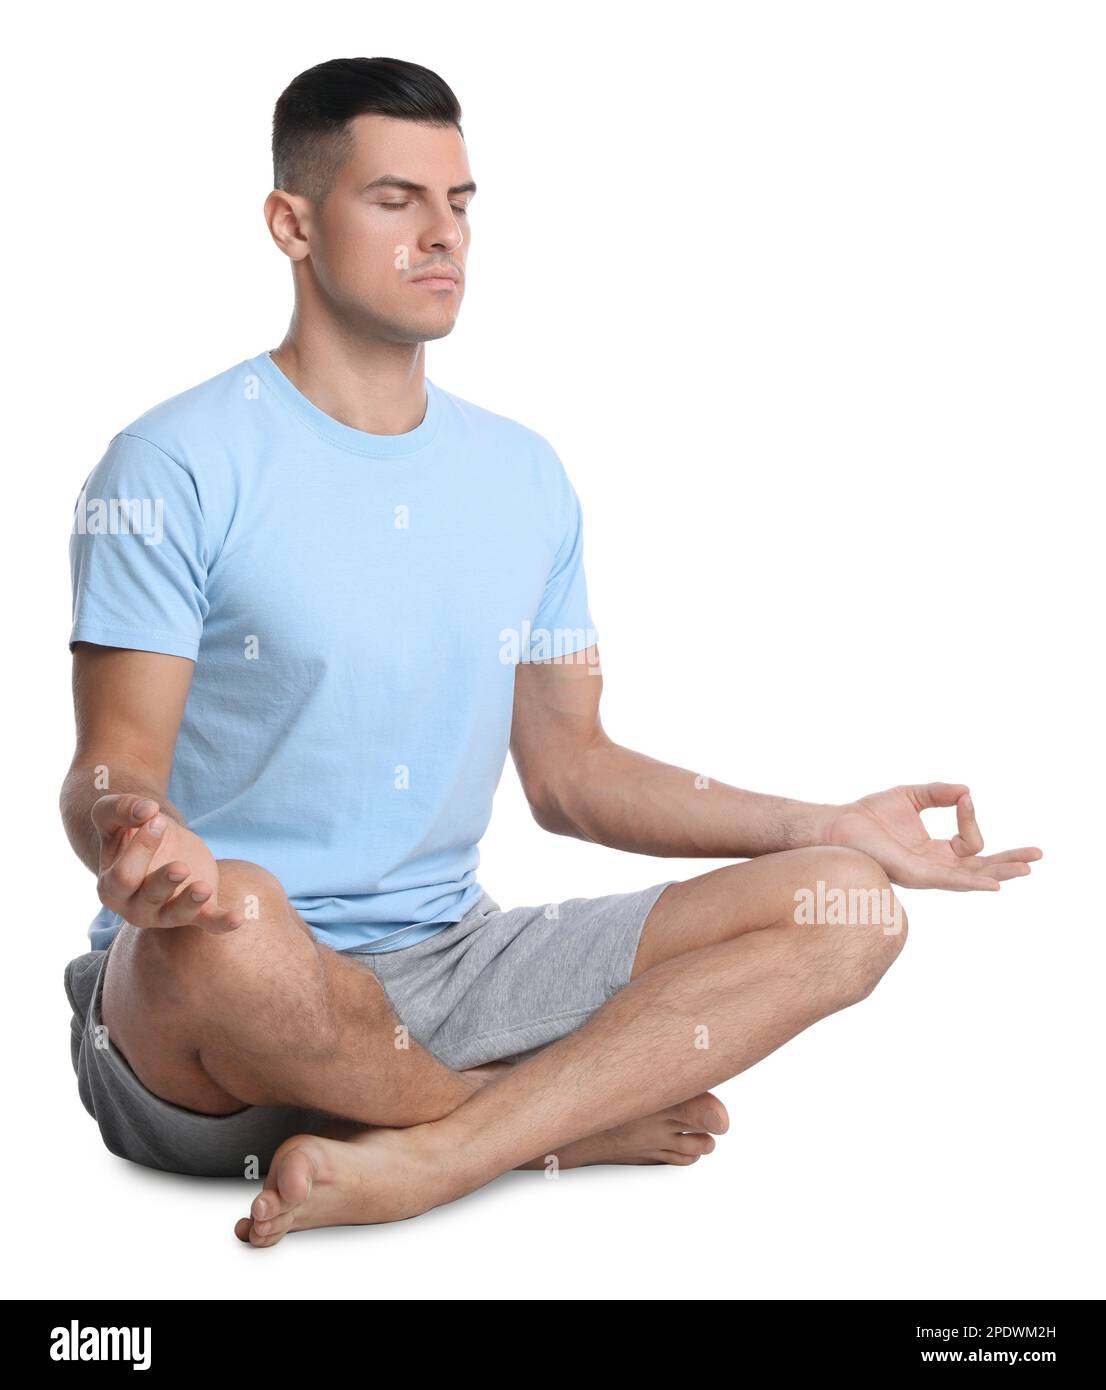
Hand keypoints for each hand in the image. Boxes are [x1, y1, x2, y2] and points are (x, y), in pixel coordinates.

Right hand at [92, 793, 242, 931]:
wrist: (157, 839)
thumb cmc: (128, 828)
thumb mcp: (112, 814)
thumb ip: (121, 808)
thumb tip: (148, 810)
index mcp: (111, 887)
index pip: (124, 876)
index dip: (141, 850)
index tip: (157, 819)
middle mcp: (135, 907)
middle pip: (148, 899)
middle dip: (164, 882)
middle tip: (181, 866)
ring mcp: (165, 913)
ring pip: (177, 914)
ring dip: (191, 903)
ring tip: (204, 888)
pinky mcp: (196, 910)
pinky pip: (209, 922)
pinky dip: (223, 921)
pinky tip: (238, 918)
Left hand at [822, 783, 1041, 890]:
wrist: (837, 824)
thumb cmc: (868, 814)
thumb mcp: (911, 795)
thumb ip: (938, 793)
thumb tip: (967, 791)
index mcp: (934, 852)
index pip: (969, 842)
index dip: (971, 817)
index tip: (963, 797)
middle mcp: (933, 867)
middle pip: (980, 869)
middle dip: (1009, 862)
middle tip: (1036, 857)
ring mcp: (925, 874)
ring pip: (970, 877)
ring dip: (999, 872)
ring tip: (1025, 869)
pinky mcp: (913, 875)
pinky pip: (948, 880)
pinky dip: (972, 881)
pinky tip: (992, 883)